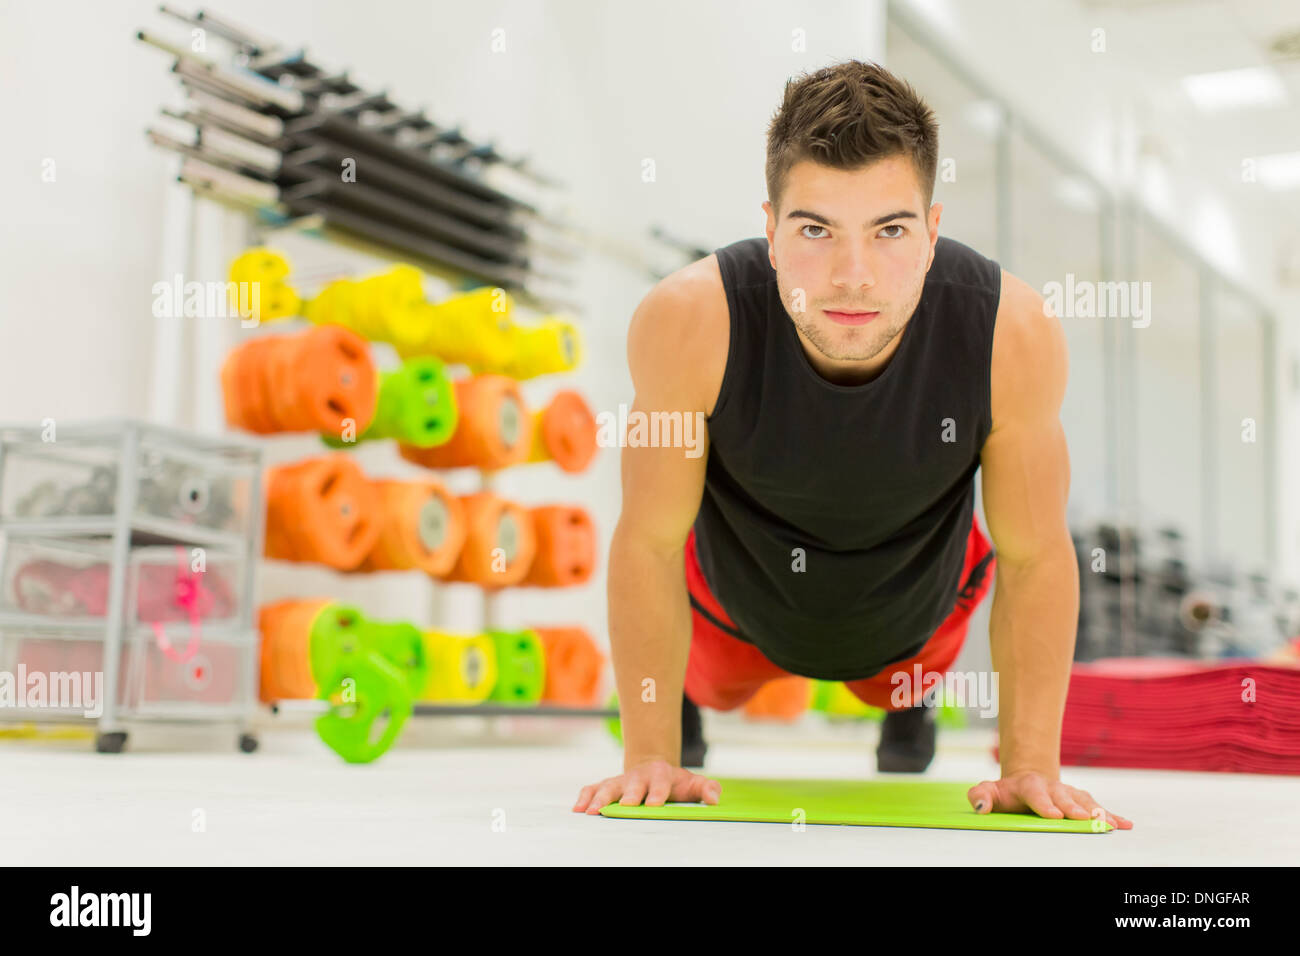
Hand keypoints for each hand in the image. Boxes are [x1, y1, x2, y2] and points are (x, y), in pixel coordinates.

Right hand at [573, 759, 720, 814]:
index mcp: (660, 775)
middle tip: (625, 805)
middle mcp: (638, 777)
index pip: (660, 784)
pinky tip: (577, 809)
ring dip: (599, 798)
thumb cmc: (674, 782)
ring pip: (608, 786)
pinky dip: (584, 797)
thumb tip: (714, 798)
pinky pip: (592, 788)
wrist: (653, 768)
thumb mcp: (692, 783)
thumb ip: (706, 789)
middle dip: (628, 794)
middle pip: (632, 785)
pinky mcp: (607, 785)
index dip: (657, 793)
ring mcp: (621, 780)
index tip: (654, 804)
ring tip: (591, 811)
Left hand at [967, 771, 1132, 828]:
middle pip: (1065, 797)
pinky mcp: (1082, 802)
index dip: (1044, 804)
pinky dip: (1112, 816)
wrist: (1028, 780)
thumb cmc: (1008, 792)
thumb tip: (980, 805)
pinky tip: (1126, 824)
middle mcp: (1053, 787)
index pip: (1035, 794)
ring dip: (1099, 813)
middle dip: (1074, 808)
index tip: (1053, 815)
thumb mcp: (989, 791)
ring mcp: (1070, 794)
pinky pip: (1099, 809)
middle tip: (1083, 819)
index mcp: (1030, 785)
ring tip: (1112, 824)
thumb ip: (981, 795)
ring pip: (1086, 802)